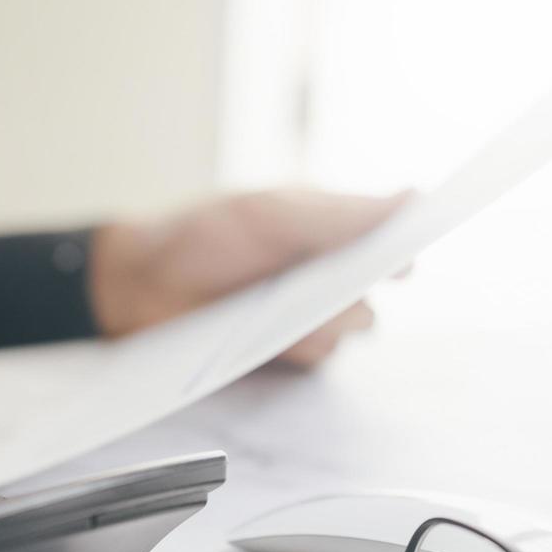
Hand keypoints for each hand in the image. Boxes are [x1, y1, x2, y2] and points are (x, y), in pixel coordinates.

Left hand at [88, 188, 406, 366]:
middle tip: (321, 287)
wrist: (139, 287)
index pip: (389, 231)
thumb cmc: (198, 237)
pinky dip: (301, 347)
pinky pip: (319, 353)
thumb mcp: (269, 216)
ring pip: (352, 325)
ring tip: (282, 308)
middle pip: (376, 286)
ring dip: (328, 320)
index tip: (407, 259)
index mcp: (327, 221)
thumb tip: (412, 198)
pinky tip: (269, 335)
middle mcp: (324, 264)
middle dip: (356, 287)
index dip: (407, 243)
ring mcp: (305, 307)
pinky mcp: (284, 345)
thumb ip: (340, 215)